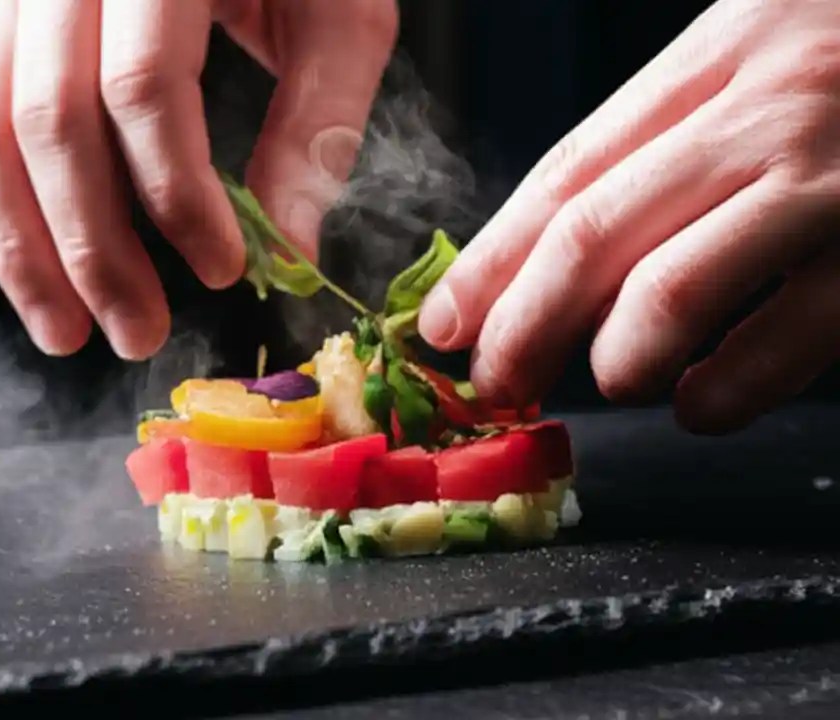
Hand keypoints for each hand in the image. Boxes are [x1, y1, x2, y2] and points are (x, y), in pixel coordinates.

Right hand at [0, 0, 397, 359]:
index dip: (176, 194)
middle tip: (138, 334)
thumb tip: (285, 249)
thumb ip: (316, 124)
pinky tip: (25, 272)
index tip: (222, 269)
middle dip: (90, 248)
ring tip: (65, 331)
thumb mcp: (337, 12)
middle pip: (45, 119)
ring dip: (17, 249)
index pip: (142, 84)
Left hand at [417, 0, 839, 433]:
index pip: (568, 171)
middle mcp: (768, 109)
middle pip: (595, 231)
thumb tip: (554, 259)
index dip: (492, 260)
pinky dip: (725, 388)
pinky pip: (790, 335)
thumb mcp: (763, 56)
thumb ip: (669, 140)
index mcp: (718, 54)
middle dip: (523, 322)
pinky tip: (696, 403)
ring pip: (674, 284)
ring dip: (615, 356)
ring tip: (608, 382)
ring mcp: (837, 178)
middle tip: (494, 383)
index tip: (446, 323)